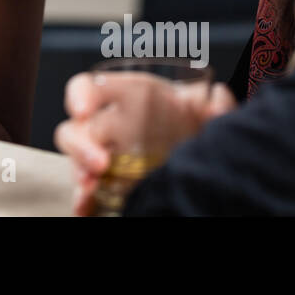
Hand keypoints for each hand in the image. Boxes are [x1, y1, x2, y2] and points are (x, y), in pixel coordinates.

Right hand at [54, 70, 235, 215]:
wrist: (197, 161)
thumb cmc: (188, 125)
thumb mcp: (202, 112)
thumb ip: (212, 105)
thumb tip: (218, 97)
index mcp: (123, 98)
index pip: (90, 88)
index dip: (80, 95)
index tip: (82, 109)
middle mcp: (107, 126)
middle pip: (75, 128)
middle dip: (80, 145)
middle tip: (100, 163)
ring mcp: (102, 155)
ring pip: (76, 160)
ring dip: (79, 172)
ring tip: (91, 186)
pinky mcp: (105, 183)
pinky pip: (85, 191)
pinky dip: (83, 200)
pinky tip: (86, 206)